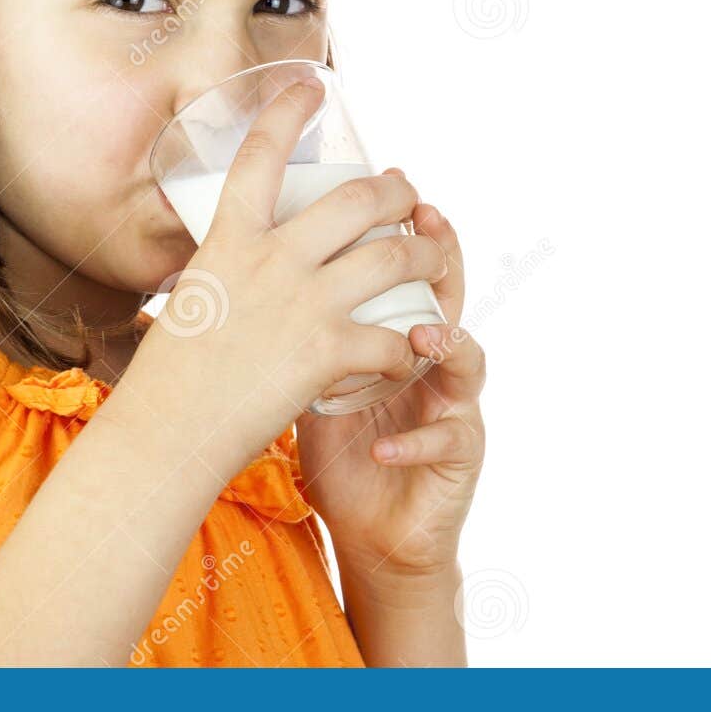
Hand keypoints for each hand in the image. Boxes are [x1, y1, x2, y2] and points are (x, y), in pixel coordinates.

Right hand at [128, 81, 448, 470]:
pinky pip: (392, 337)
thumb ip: (220, 272)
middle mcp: (270, 261)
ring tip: (434, 258)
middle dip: (394, 192)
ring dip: (425, 256)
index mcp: (229, 241)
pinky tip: (408, 350)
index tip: (312, 85)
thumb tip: (228, 259)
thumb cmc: (169, 378)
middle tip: (407, 194)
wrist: (166, 435)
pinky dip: (408, 344)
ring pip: (392, 258)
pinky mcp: (326, 353)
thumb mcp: (188, 300)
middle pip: (354, 202)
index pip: (260, 155)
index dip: (288, 113)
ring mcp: (301, 304)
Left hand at [296, 182, 485, 579]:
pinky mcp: (458, 457)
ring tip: (423, 333)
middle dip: (441, 258)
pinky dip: (414, 442)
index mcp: (400, 334)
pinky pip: (445, 441)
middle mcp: (436, 362)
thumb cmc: (345, 451)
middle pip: (453, 295)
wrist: (374, 531)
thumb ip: (302, 328)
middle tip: (422, 225)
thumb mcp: (317, 380)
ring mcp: (454, 407)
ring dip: (445, 342)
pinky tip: (383, 447)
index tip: (394, 180)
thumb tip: (243, 267)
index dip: (412, 224)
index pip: (413, 267)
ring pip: (467, 361)